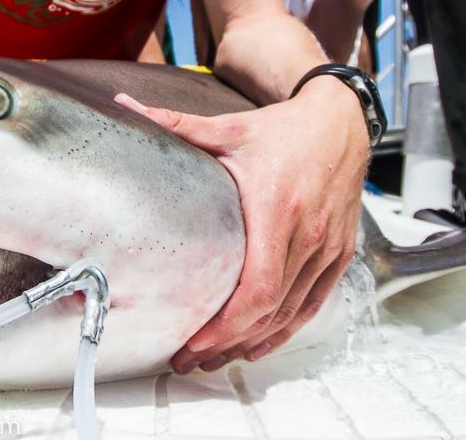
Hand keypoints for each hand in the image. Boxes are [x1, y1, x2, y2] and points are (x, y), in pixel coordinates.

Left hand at [115, 76, 367, 371]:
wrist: (339, 121)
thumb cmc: (286, 129)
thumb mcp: (229, 129)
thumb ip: (177, 124)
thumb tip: (125, 107)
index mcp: (277, 209)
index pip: (257, 288)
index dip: (227, 324)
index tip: (195, 341)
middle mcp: (307, 234)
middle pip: (270, 310)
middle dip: (228, 343)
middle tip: (190, 358)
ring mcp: (328, 247)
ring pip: (292, 314)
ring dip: (254, 342)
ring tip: (216, 358)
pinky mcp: (339, 252)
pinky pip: (315, 303)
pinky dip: (287, 329)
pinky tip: (260, 343)